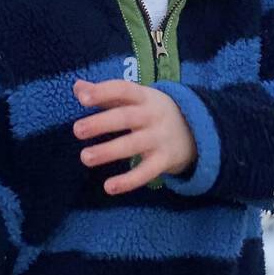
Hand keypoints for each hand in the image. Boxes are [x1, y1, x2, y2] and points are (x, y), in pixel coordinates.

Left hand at [72, 78, 196, 194]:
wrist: (196, 130)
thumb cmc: (152, 112)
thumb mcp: (135, 98)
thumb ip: (106, 94)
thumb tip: (77, 87)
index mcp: (143, 97)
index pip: (123, 89)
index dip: (103, 92)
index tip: (82, 99)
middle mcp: (152, 115)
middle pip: (126, 117)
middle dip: (101, 123)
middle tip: (77, 130)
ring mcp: (160, 138)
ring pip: (133, 145)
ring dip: (109, 151)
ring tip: (85, 157)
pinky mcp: (164, 160)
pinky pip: (146, 172)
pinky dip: (129, 181)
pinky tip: (109, 187)